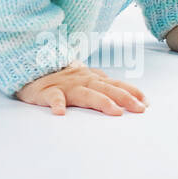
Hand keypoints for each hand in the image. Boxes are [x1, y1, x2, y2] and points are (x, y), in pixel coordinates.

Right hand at [14, 61, 146, 115]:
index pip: (115, 84)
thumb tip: (133, 99)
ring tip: (115, 111)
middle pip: (106, 89)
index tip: (146, 103)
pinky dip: (57, 103)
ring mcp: (65, 85)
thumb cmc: (63, 78)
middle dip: (124, 98)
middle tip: (140, 109)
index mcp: (92, 78)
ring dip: (101, 101)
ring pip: (85, 93)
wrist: (31, 66)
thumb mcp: (86, 79)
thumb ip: (104, 86)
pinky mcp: (46, 91)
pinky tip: (60, 112)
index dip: (131, 92)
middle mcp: (82, 80)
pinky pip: (52, 97)